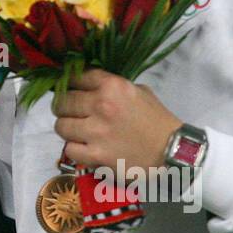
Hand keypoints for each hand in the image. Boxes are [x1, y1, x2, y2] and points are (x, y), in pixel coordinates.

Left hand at [52, 68, 181, 180]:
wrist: (172, 150)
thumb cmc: (156, 119)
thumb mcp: (138, 91)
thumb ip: (111, 86)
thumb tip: (87, 85)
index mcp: (112, 86)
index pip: (76, 77)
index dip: (69, 83)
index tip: (69, 88)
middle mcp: (102, 105)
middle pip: (62, 102)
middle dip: (63, 106)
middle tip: (69, 112)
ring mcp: (97, 132)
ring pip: (61, 125)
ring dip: (67, 127)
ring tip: (75, 130)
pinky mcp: (96, 155)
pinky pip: (69, 149)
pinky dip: (74, 148)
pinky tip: (83, 147)